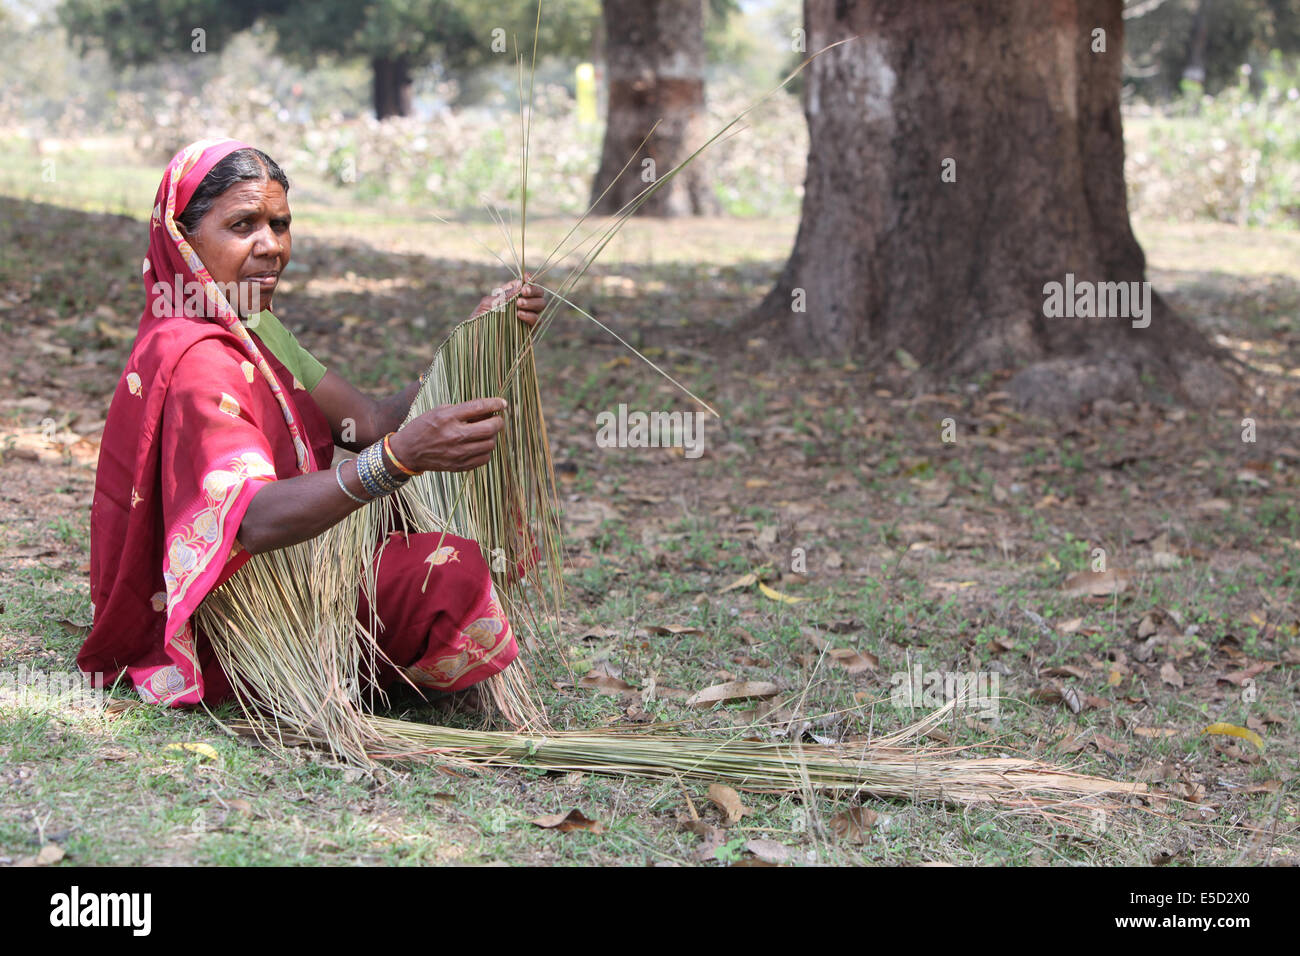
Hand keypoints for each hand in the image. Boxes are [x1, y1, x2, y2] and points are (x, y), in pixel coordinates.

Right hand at [388, 397, 506, 472]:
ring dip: (492, 436)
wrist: (408, 452)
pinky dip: (486, 450)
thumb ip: (462, 410)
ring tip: (485, 432)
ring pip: (490, 444)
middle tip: (497, 419)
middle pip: (490, 428)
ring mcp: (458, 453)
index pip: (479, 407)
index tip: (502, 403)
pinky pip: (484, 458)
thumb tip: (487, 410)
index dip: (495, 403)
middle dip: (498, 421)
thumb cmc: (424, 427)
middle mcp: (454, 435)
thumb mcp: (439, 411)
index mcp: (448, 417)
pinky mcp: (459, 466)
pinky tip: (479, 444)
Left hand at [472, 273, 545, 326]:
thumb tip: (520, 284)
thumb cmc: (479, 320)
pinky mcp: (529, 330)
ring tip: (519, 304)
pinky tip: (519, 315)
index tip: (527, 278)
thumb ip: (505, 294)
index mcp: (511, 295)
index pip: (526, 284)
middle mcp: (522, 305)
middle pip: (539, 293)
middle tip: (524, 292)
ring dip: (532, 302)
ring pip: (541, 305)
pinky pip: (537, 321)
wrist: (477, 340)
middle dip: (534, 291)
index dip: (529, 280)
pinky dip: (530, 316)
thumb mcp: (489, 303)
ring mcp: (527, 317)